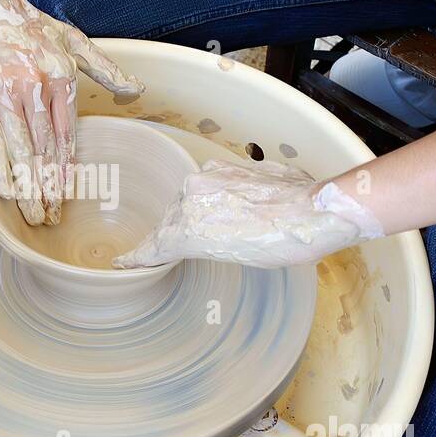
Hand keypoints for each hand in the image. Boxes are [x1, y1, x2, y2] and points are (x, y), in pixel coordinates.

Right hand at [0, 0, 143, 225]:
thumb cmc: (29, 25)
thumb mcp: (73, 41)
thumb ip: (104, 68)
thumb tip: (137, 89)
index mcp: (61, 77)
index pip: (67, 137)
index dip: (67, 171)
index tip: (67, 197)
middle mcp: (35, 88)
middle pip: (45, 152)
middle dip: (48, 190)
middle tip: (51, 220)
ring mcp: (5, 94)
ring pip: (21, 152)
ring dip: (27, 189)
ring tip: (32, 215)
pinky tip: (6, 192)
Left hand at [114, 158, 384, 269]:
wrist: (308, 214)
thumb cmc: (303, 202)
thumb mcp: (275, 183)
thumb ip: (253, 188)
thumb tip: (261, 194)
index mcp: (216, 170)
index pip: (189, 196)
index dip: (180, 214)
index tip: (171, 224)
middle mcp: (197, 183)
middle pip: (176, 213)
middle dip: (178, 232)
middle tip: (181, 252)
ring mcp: (189, 208)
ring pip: (168, 231)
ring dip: (164, 246)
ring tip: (147, 260)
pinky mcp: (186, 235)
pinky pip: (156, 249)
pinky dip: (141, 258)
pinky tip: (126, 266)